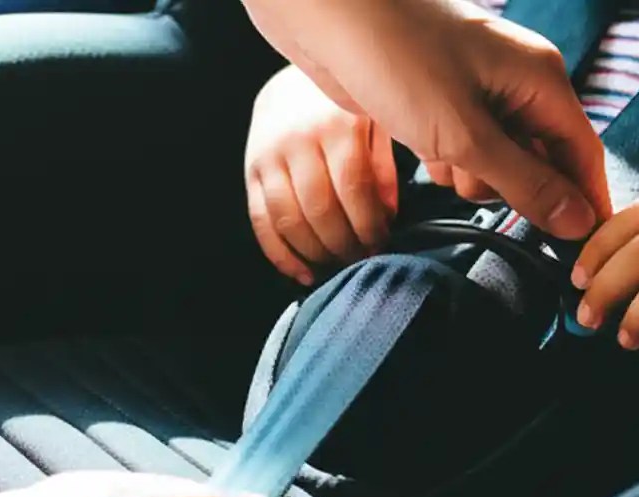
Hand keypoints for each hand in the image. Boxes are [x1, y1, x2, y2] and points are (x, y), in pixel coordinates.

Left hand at [239, 0, 610, 238]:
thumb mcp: (465, 135)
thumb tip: (579, 223)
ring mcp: (480, 90)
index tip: (580, 251)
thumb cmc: (397, 60)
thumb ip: (525, 182)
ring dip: (472, 175)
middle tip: (472, 177)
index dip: (585, 203)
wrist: (326, 12)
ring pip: (500, 161)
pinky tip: (420, 145)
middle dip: (512, 186)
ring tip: (438, 151)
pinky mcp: (444, 100)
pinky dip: (446, 159)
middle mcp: (519, 82)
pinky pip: (464, 149)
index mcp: (541, 79)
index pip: (584, 154)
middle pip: (542, 161)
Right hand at [246, 66, 398, 284]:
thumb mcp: (375, 125)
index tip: (381, 243)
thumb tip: (387, 217)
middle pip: (319, 209)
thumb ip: (384, 168)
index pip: (352, 187)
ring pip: (288, 219)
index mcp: (336, 125)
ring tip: (336, 264)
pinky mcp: (251, 171)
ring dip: (315, 253)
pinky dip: (281, 255)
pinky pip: (261, 221)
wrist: (293, 80)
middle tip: (361, 258)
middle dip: (344, 244)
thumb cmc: (344, 108)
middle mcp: (298, 139)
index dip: (368, 225)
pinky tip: (302, 273)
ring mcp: (269, 155)